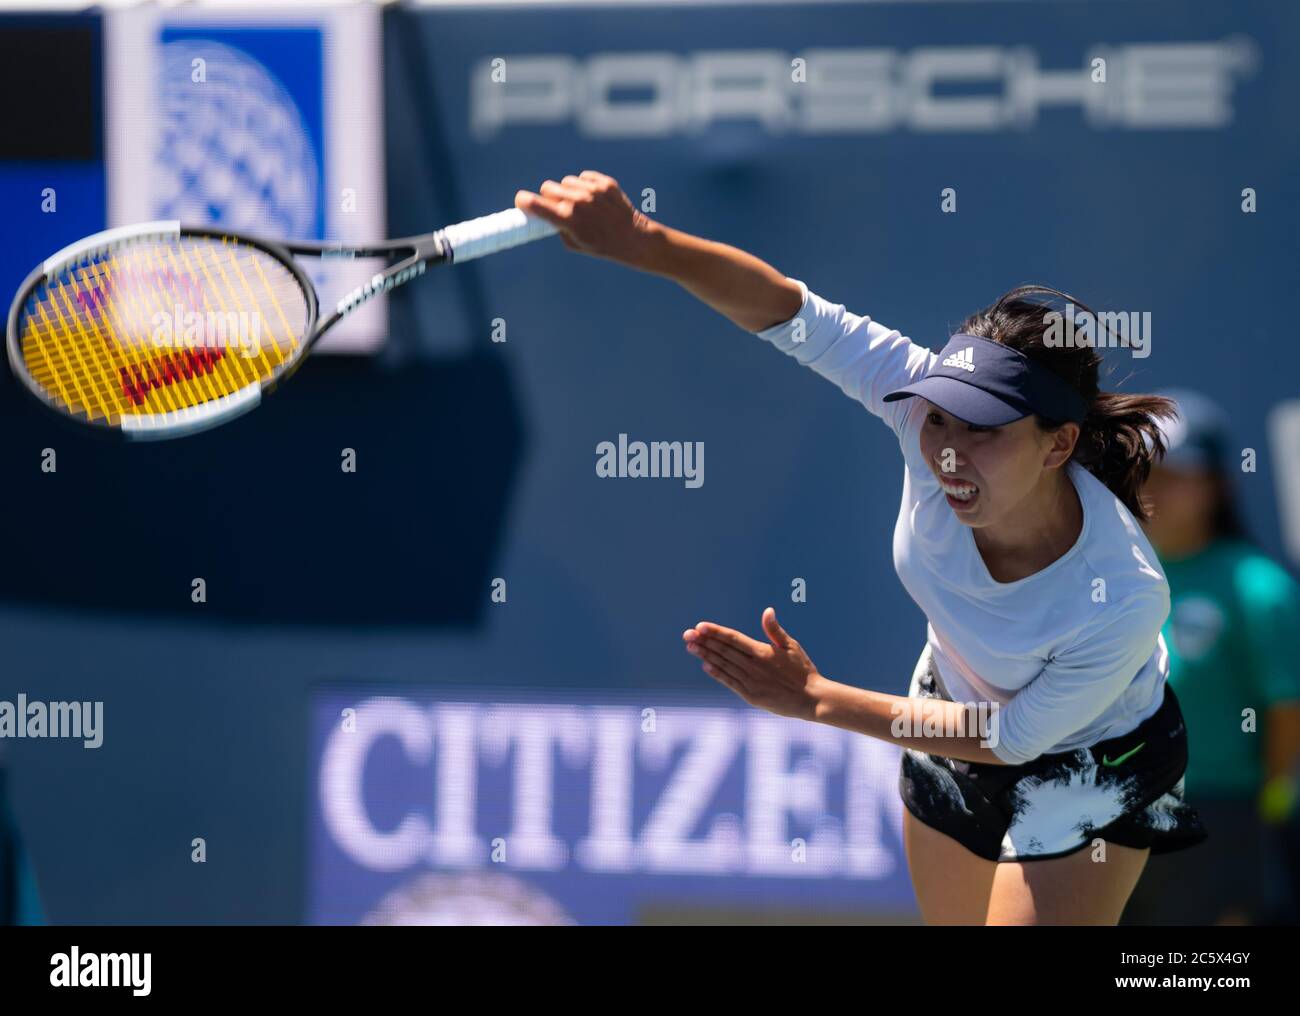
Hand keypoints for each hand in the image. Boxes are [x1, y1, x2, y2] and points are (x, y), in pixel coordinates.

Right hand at [515, 171, 656, 267]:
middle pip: (548, 188)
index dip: (524, 201)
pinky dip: (585, 185)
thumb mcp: (574, 244)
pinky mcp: (605, 183)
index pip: (535, 203)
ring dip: (568, 191)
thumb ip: (556, 226)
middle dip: (549, 197)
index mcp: (568, 220)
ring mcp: (592, 191)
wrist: (634, 238)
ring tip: (581, 205)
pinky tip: (594, 199)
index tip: (521, 202)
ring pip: (566, 182)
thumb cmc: (602, 245)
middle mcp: (578, 202)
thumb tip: (543, 212)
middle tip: (557, 207)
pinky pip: (583, 177)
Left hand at [682, 607, 826, 720]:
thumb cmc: (802, 670)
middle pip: (724, 651)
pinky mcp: (751, 695)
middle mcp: (754, 666)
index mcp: (763, 652)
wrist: (811, 699)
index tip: (700, 626)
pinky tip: (705, 665)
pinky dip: (717, 673)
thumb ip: (775, 630)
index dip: (715, 632)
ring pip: (723, 665)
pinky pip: (730, 682)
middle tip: (687, 634)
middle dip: (704, 641)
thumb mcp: (791, 646)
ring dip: (706, 655)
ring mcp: (751, 682)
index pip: (733, 638)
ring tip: (690, 647)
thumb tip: (767, 611)